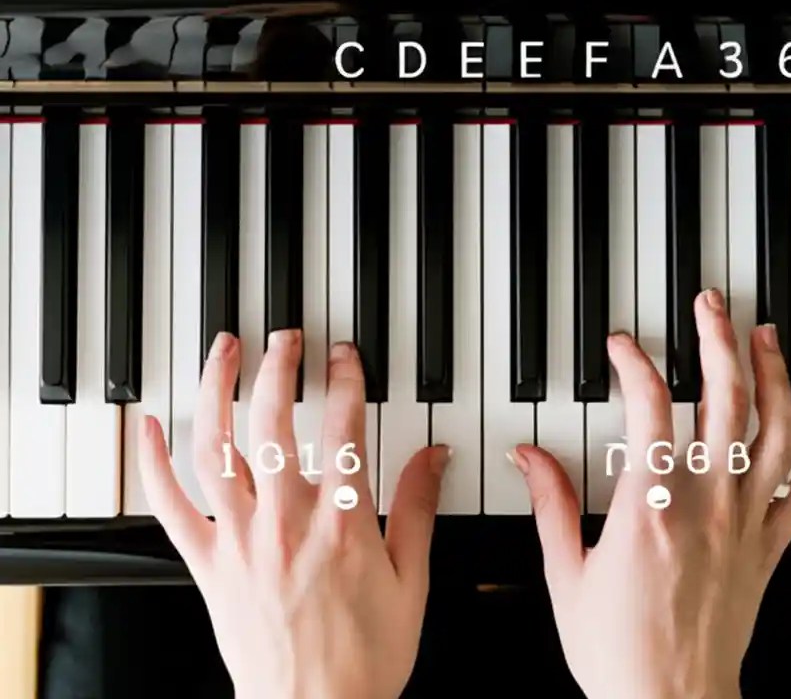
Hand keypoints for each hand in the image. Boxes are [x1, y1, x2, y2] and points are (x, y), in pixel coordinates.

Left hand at [138, 330, 449, 698]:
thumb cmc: (364, 657)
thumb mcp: (412, 580)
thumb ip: (419, 510)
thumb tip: (435, 457)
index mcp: (344, 522)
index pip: (344, 427)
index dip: (345, 379)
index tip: (345, 355)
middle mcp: (286, 521)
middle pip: (273, 422)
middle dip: (279, 367)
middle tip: (285, 337)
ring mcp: (240, 539)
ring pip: (218, 447)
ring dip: (218, 390)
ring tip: (225, 351)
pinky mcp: (207, 563)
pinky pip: (169, 505)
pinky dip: (153, 461)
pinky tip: (150, 425)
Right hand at [511, 288, 790, 698]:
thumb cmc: (618, 651)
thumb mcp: (565, 574)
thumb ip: (549, 504)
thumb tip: (527, 456)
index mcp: (649, 508)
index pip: (649, 407)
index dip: (637, 363)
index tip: (624, 345)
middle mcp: (705, 506)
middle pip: (723, 402)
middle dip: (718, 341)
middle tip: (711, 304)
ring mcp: (744, 525)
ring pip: (772, 432)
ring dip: (772, 377)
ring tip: (764, 336)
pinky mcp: (769, 549)